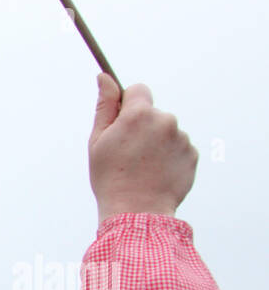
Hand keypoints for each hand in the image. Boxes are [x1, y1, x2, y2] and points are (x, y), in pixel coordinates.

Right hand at [89, 73, 197, 224]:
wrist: (136, 212)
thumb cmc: (110, 178)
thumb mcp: (98, 141)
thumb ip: (104, 106)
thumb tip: (104, 77)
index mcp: (139, 114)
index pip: (138, 90)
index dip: (128, 106)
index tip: (122, 124)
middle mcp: (165, 120)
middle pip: (152, 113)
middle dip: (142, 128)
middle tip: (128, 155)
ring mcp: (181, 138)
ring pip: (166, 132)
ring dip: (156, 144)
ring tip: (142, 168)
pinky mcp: (192, 154)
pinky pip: (178, 148)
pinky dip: (168, 158)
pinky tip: (155, 174)